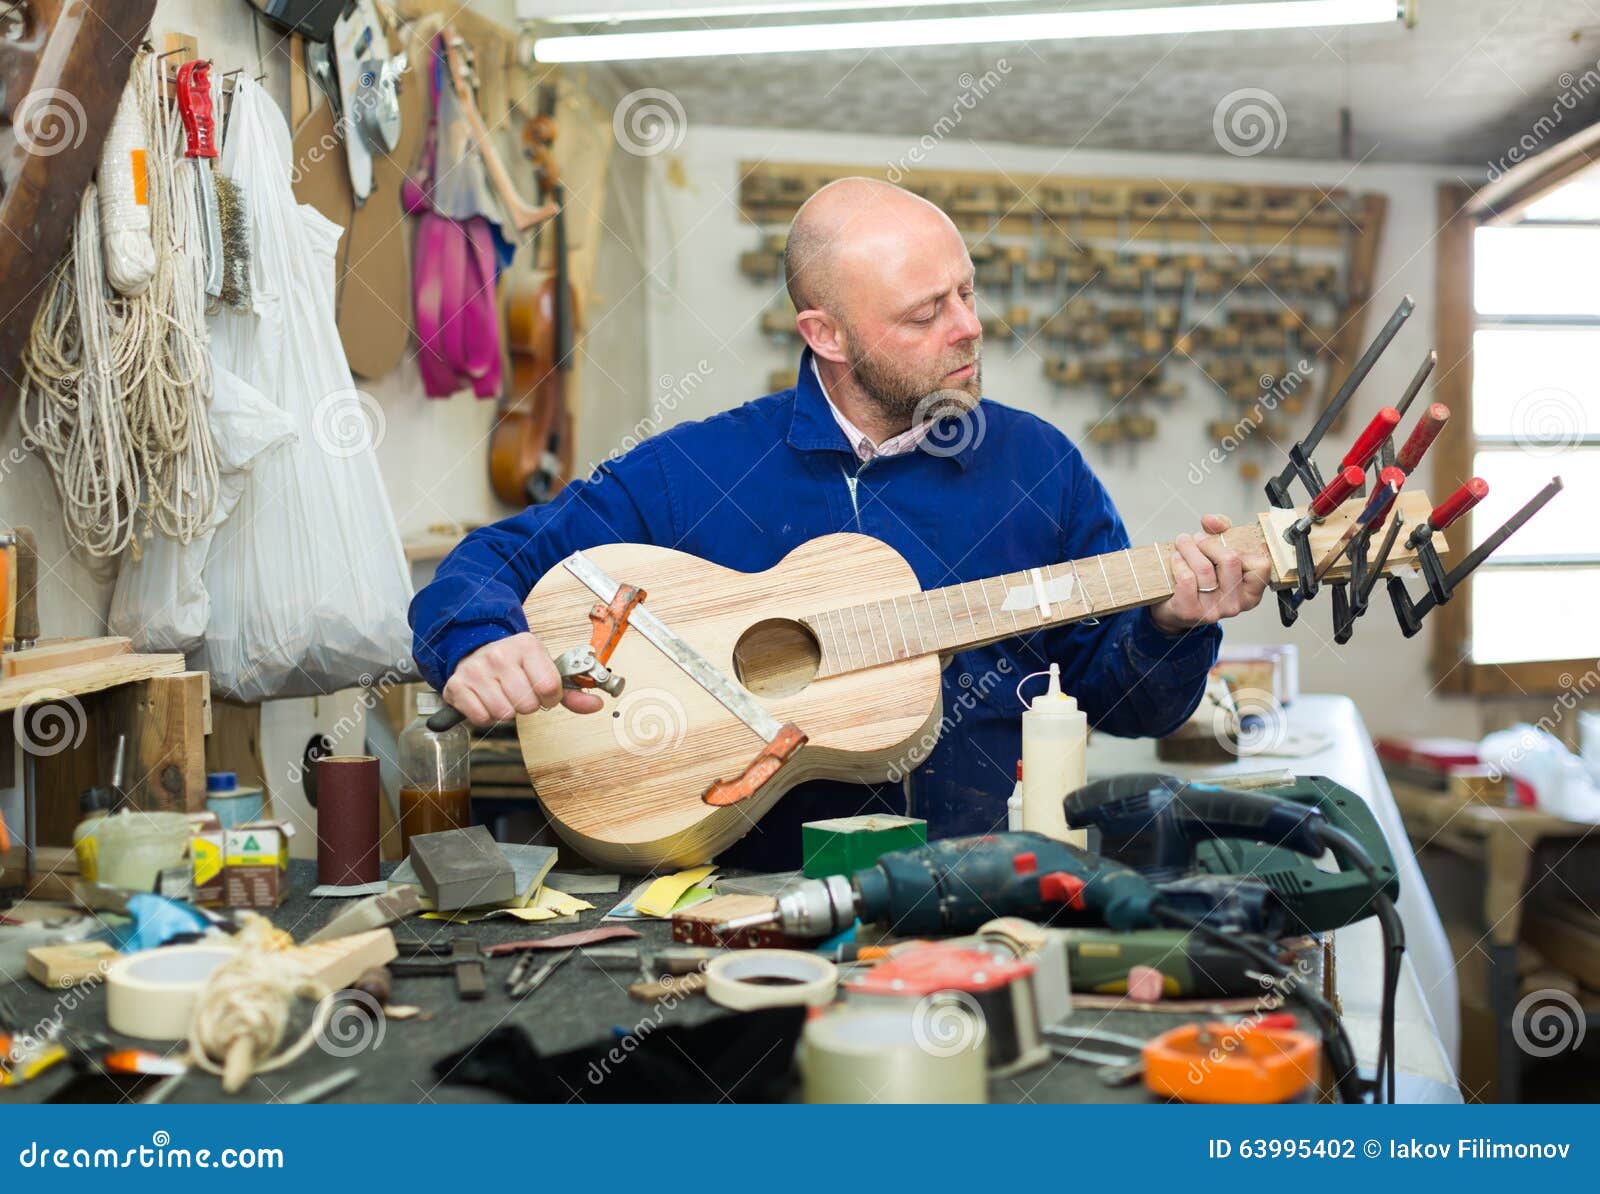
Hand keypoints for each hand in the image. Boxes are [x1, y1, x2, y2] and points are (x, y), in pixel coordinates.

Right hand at [442, 632, 603, 726]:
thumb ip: (571, 691)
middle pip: (527, 704)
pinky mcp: (458, 685)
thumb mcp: (544, 667)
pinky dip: (486, 715)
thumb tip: (596, 704)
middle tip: (520, 692)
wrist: (475, 648)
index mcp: (526, 646)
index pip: (549, 688)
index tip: (544, 693)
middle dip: (528, 705)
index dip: (550, 698)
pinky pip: (482, 718)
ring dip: (507, 710)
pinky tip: (487, 699)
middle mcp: (500, 655)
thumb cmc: (514, 662)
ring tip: (503, 694)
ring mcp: (476, 670)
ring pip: (505, 714)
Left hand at [1150, 514, 1270, 632]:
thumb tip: (1211, 520)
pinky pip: (1187, 579)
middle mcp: (1236, 603)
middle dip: (1208, 542)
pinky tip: (1176, 560)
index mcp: (1251, 591)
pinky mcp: (1191, 612)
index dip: (1240, 546)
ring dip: (1189, 549)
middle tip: (1196, 538)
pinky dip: (1179, 563)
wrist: (1174, 607)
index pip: (1261, 564)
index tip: (1222, 541)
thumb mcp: (1217, 552)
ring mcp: (1214, 610)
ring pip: (1204, 568)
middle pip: (1230, 560)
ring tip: (1182, 544)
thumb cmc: (1200, 579)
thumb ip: (1221, 530)